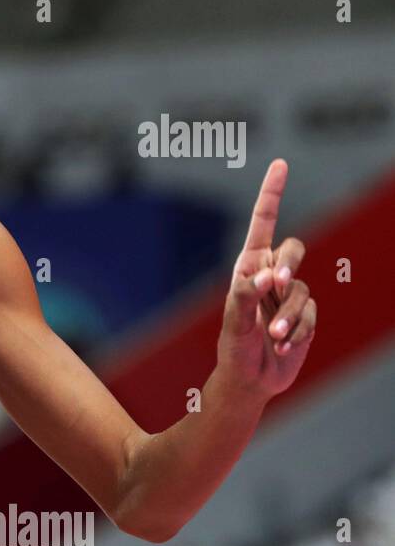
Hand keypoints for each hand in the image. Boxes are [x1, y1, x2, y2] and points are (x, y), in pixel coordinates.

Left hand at [217, 158, 317, 399]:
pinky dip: (298, 330)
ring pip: (302, 288)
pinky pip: (312, 314)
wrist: (250, 381)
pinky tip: (283, 344)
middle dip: (288, 264)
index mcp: (248, 267)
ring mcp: (289, 295)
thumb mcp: (233, 324)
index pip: (263, 224)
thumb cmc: (234, 349)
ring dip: (289, 313)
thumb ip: (243, 297)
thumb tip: (261, 276)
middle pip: (294, 249)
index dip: (272, 194)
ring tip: (274, 335)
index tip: (280, 164)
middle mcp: (270, 275)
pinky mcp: (306, 315)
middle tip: (276, 283)